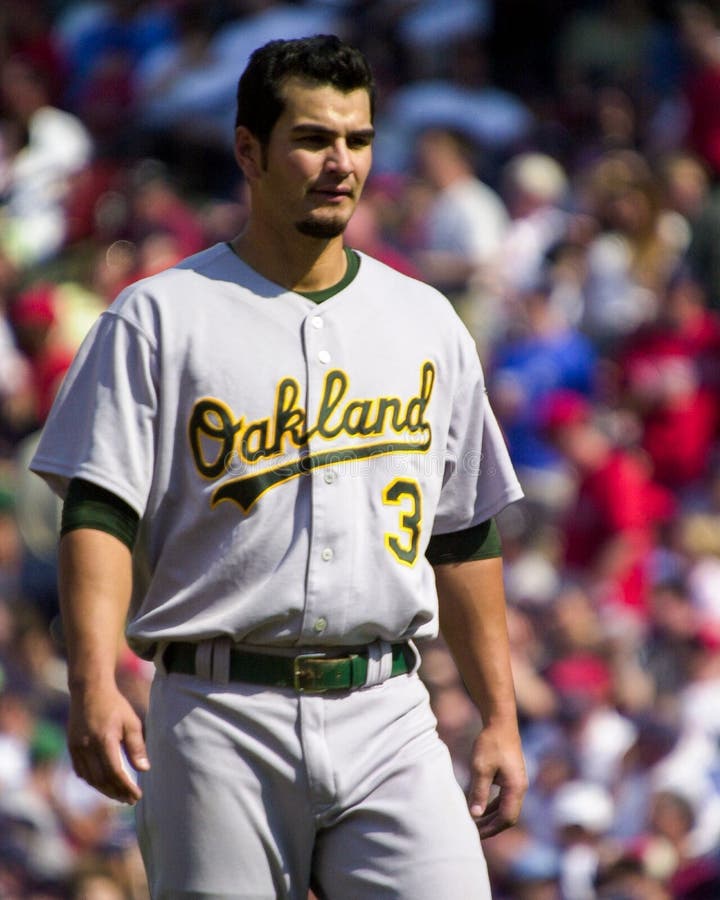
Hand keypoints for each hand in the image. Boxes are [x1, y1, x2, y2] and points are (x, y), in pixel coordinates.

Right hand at [67, 682, 149, 804]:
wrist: (89, 691)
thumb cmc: (115, 706)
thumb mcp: (132, 722)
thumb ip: (137, 747)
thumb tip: (144, 769)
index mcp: (104, 740)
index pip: (115, 772)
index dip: (126, 787)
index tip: (137, 795)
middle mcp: (87, 747)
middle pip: (102, 779)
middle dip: (117, 792)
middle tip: (130, 800)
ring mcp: (77, 748)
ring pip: (90, 778)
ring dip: (105, 790)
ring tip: (119, 795)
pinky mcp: (71, 747)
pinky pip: (81, 771)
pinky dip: (93, 781)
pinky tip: (103, 784)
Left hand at [467, 722, 526, 839]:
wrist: (500, 721)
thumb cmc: (490, 743)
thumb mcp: (481, 768)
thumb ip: (479, 792)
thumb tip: (475, 815)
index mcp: (516, 787)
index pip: (507, 818)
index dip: (491, 828)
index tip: (475, 834)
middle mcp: (520, 787)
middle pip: (508, 815)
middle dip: (492, 825)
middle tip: (473, 832)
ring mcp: (517, 781)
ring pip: (506, 806)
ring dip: (492, 816)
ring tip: (475, 823)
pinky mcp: (512, 775)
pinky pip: (504, 797)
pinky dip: (493, 804)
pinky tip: (481, 805)